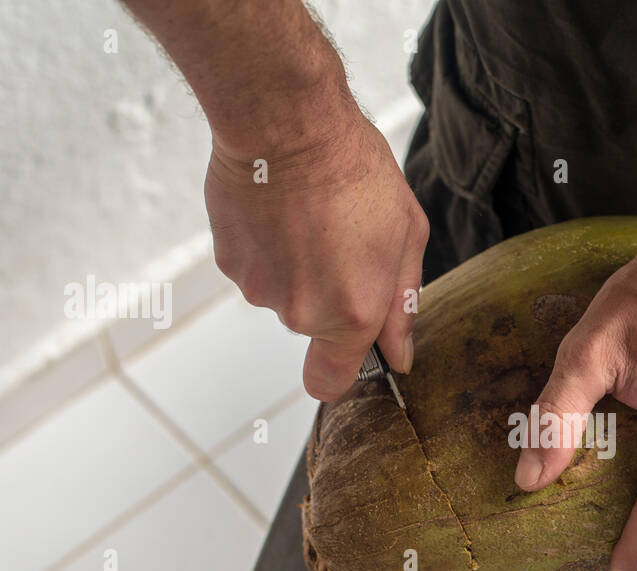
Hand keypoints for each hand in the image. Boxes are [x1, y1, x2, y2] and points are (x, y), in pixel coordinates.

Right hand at [204, 104, 427, 399]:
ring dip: (295, 266)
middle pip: (312, 328)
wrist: (286, 123)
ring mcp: (261, 290)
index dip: (339, 371)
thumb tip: (400, 355)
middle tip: (339, 238)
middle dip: (327, 293)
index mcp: (353, 314)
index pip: (331, 382)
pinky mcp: (229, 262)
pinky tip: (277, 209)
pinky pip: (254, 267)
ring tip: (307, 216)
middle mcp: (303, 313)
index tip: (349, 350)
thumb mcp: (407, 232)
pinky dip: (265, 246)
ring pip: (282, 294)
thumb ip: (402, 303)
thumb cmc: (355, 170)